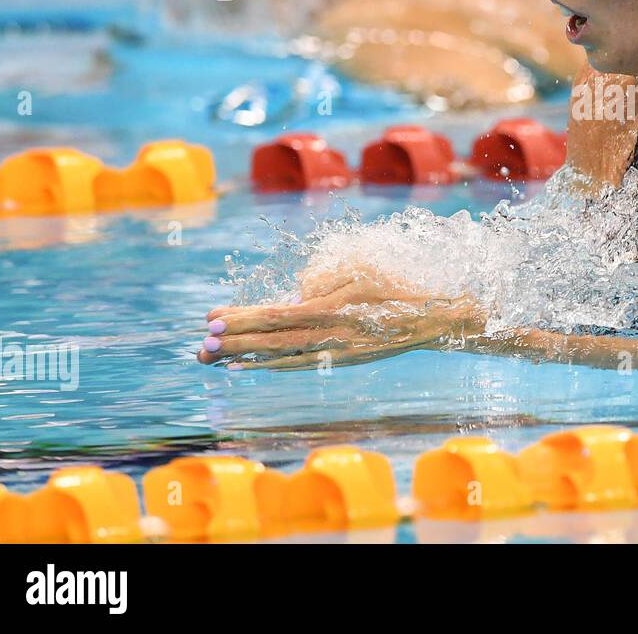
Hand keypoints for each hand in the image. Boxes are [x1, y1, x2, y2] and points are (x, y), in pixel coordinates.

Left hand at [198, 269, 479, 370]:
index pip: (276, 313)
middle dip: (234, 340)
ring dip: (246, 356)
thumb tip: (298, 296)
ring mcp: (339, 350)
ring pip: (283, 354)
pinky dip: (275, 366)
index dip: (242, 318)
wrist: (437, 319)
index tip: (211, 318)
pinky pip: (303, 364)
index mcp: (334, 305)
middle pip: (272, 337)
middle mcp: (332, 331)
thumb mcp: (363, 270)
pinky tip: (253, 367)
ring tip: (215, 360)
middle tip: (201, 346)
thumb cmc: (400, 287)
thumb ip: (326, 282)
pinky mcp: (346, 360)